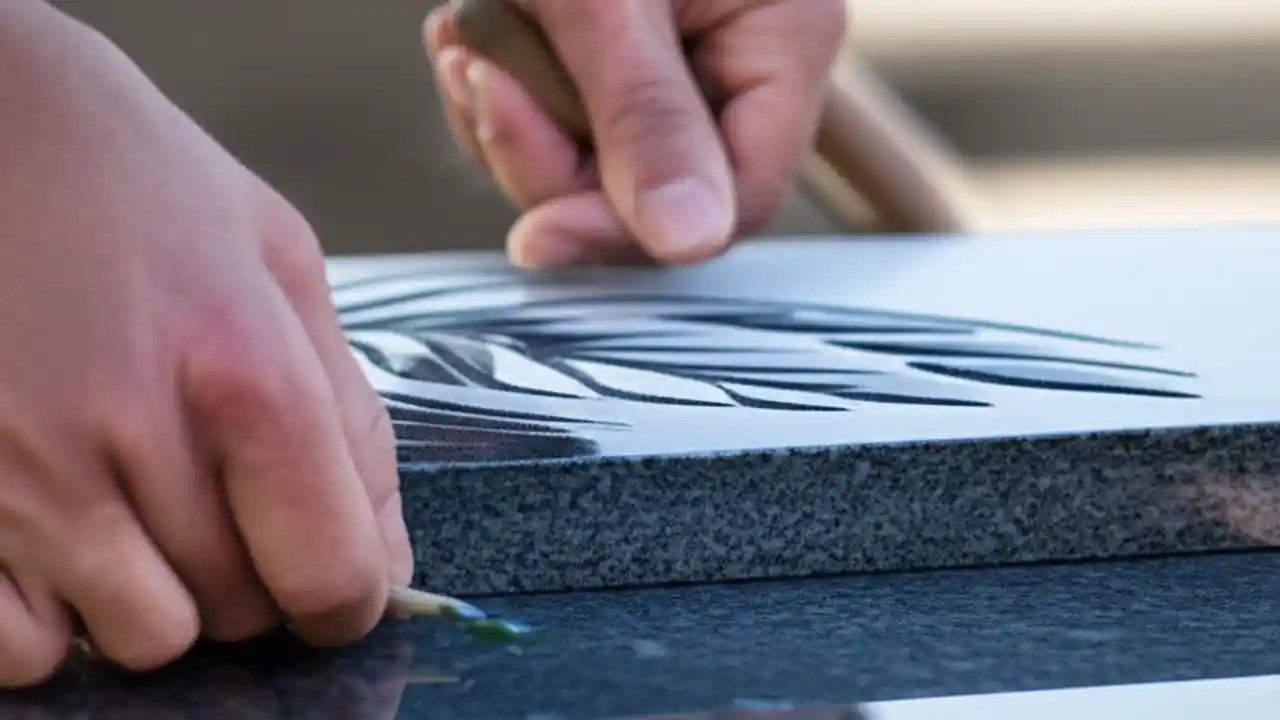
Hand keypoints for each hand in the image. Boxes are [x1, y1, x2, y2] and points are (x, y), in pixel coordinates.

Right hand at [0, 1, 411, 685]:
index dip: (348, 601)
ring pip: (144, 640)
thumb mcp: (281, 264)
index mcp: (242, 368)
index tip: (338, 589)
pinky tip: (64, 536)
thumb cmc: (141, 186)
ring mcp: (20, 475)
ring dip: (164, 599)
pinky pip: (24, 652)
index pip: (329, 569)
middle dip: (258, 579)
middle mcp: (130, 432)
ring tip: (145, 508)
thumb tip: (385, 558)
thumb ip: (350, 417)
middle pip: (242, 610)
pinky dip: (57, 620)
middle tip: (226, 500)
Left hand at [424, 0, 845, 267]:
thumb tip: (689, 243)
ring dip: (509, 117)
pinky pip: (553, 129)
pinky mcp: (609, 64)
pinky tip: (473, 36)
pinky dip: (499, 94)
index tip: (538, 238)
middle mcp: (739, 60)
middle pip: (651, 193)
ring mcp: (671, 64)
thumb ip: (647, 117)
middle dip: (547, 153)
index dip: (634, 230)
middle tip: (483, 79)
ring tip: (471, 35)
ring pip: (589, 167)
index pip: (738, 195)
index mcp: (785, 33)